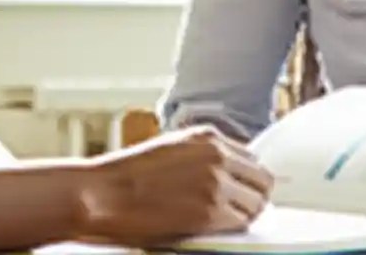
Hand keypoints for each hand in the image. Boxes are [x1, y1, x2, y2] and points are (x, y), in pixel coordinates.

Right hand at [76, 125, 273, 245]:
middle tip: (240, 209)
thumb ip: (203, 157)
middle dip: (254, 196)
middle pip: (263, 180)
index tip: (241, 190)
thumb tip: (228, 175)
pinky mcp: (210, 211)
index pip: (252, 158)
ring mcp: (216, 183)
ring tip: (223, 220)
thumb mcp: (171, 149)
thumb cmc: (126, 175)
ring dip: (245, 214)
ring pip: (257, 204)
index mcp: (208, 137)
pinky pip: (241, 223)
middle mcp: (217, 155)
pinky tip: (214, 227)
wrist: (102, 193)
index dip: (247, 178)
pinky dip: (233, 227)